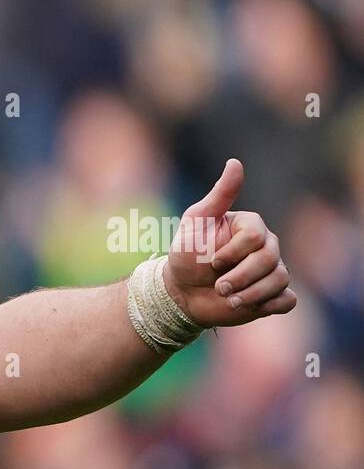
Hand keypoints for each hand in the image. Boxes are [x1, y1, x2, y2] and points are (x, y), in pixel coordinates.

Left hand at [164, 159, 296, 327]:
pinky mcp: (271, 296)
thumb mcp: (196, 222)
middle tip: (219, 286)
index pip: (255, 238)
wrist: (181, 292)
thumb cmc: (186, 255)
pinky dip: (271, 305)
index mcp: (251, 227)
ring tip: (229, 299)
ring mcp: (271, 271)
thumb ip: (219, 195)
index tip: (211, 261)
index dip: (232, 253)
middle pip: (269, 260)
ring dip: (251, 294)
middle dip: (240, 276)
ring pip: (279, 280)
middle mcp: (266, 246)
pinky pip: (287, 300)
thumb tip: (235, 162)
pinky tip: (250, 306)